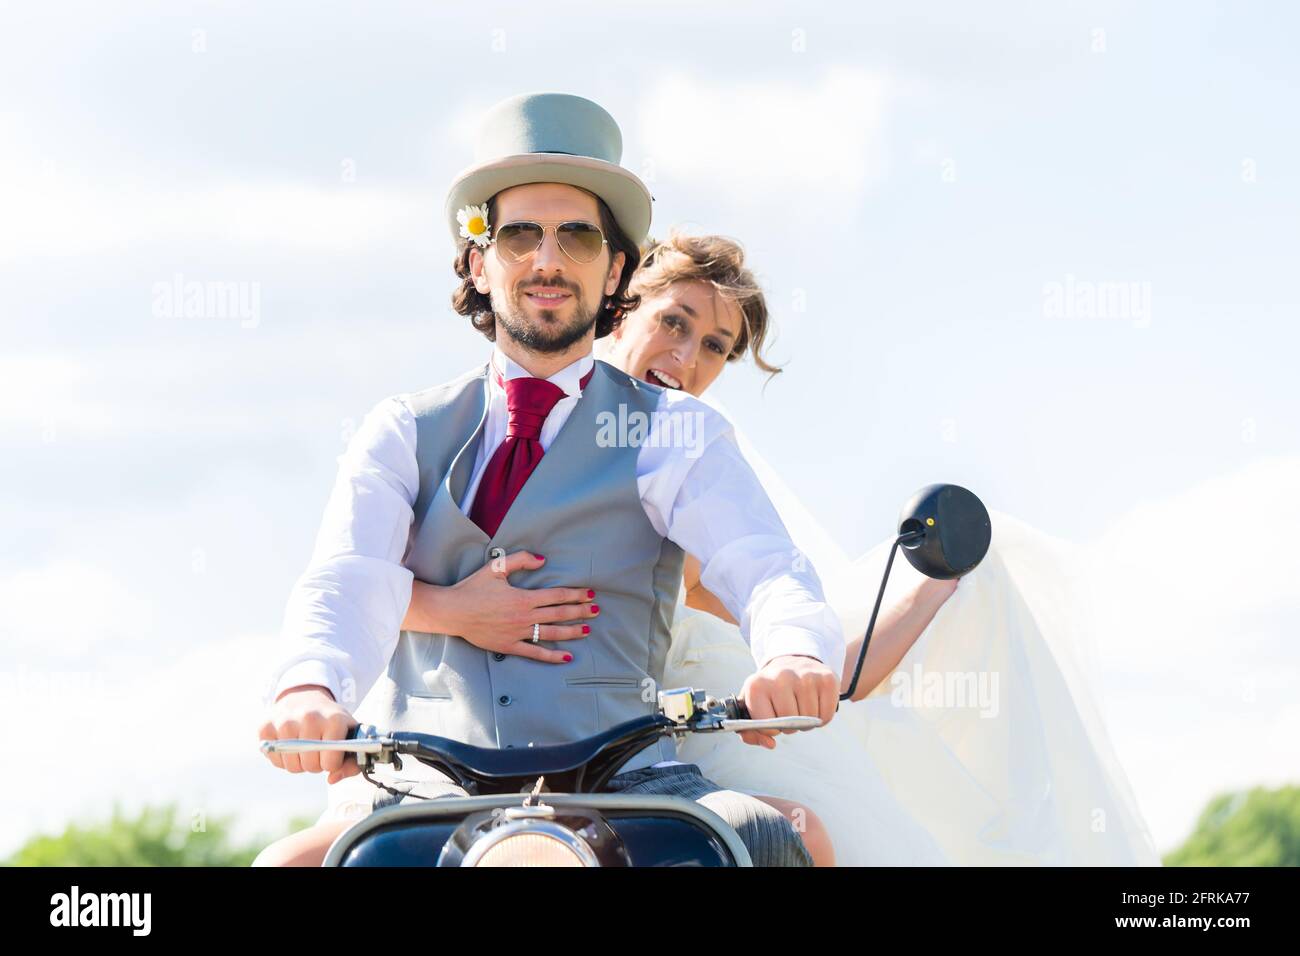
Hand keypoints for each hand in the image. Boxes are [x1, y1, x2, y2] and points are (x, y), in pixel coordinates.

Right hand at [258, 685, 360, 784]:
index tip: (330, 753)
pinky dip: (281, 757)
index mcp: (334, 720)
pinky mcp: (266, 727)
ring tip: (303, 746)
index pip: (330, 763)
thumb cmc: (330, 722)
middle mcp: (309, 718)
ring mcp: (285, 721)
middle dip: (315, 764)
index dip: (331, 764)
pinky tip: (289, 743)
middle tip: (317, 750)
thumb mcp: (350, 735)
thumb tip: (332, 779)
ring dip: (298, 762)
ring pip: (291, 765)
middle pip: (310, 766)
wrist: (305, 697)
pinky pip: (274, 759)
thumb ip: (353, 762)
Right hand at [407, 550, 597, 663]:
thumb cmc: (473, 588)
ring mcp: (518, 633)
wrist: (453, 611)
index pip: (556, 596)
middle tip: (596, 610)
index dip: (575, 595)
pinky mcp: (509, 646)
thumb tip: (543, 560)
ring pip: (551, 633)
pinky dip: (552, 656)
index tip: (589, 593)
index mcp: (523, 597)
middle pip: (559, 614)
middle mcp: (524, 616)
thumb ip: (521, 560)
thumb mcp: (496, 567)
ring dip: (572, 632)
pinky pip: (535, 653)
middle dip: (580, 612)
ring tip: (587, 630)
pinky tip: (567, 656)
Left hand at [736, 655, 838, 748]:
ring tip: (800, 706)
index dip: (772, 729)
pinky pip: (827, 716)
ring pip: (810, 722)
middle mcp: (781, 677)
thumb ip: (750, 732)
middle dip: (790, 726)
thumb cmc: (770, 690)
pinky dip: (822, 717)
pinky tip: (814, 703)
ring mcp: (806, 676)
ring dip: (807, 722)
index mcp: (757, 685)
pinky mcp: (827, 679)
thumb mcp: (752, 706)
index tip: (773, 718)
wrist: (790, 662)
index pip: (768, 727)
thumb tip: (770, 744)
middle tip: (789, 712)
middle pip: (790, 725)